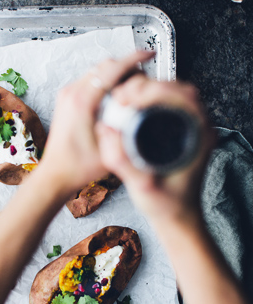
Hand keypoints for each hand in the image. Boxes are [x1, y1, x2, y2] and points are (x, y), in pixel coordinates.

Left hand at [37, 50, 155, 193]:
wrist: (56, 174)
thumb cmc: (79, 166)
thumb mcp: (112, 148)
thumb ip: (129, 128)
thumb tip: (146, 108)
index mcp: (82, 102)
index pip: (112, 69)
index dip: (135, 59)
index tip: (150, 54)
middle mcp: (72, 94)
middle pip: (105, 65)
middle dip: (128, 67)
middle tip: (146, 80)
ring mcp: (67, 95)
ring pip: (97, 71)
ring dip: (117, 73)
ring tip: (134, 88)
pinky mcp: (67, 100)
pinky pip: (90, 80)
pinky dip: (107, 81)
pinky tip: (119, 96)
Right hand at [95, 74, 212, 226]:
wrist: (176, 216)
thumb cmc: (166, 204)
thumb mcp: (142, 186)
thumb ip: (122, 161)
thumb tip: (106, 130)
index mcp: (197, 136)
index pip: (181, 96)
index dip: (152, 90)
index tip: (127, 97)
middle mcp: (198, 127)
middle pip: (176, 89)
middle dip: (145, 86)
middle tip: (120, 96)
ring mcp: (188, 128)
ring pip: (170, 94)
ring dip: (144, 92)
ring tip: (122, 101)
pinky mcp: (178, 132)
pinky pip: (164, 105)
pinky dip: (145, 101)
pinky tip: (128, 108)